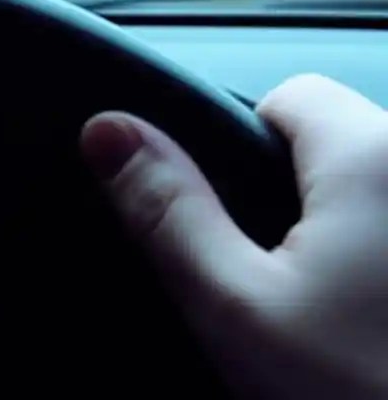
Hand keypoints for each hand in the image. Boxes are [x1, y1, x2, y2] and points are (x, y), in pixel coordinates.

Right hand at [81, 74, 387, 399]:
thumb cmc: (363, 397)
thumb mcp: (238, 312)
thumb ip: (168, 210)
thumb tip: (107, 131)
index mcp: (376, 155)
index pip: (290, 97)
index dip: (245, 154)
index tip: (249, 235)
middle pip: (347, 146)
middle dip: (312, 206)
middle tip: (300, 298)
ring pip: (385, 200)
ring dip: (363, 242)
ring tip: (354, 326)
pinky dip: (386, 271)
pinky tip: (381, 330)